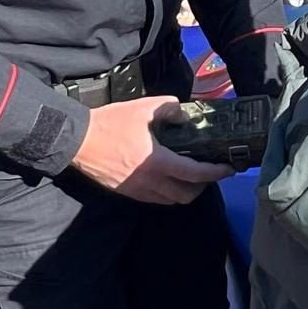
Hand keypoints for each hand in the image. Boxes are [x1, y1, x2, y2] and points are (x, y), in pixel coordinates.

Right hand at [71, 96, 233, 204]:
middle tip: (208, 172)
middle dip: (202, 186)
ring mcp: (138, 190)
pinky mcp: (127, 193)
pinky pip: (155, 199)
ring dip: (185, 191)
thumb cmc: (111, 123)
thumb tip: (184, 116)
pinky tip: (167, 178)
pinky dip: (167, 193)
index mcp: (158, 161)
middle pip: (187, 195)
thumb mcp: (143, 107)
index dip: (216, 173)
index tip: (229, 169)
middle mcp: (151, 182)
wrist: (78, 141)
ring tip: (189, 176)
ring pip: (171, 200)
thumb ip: (169, 108)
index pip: (195, 174)